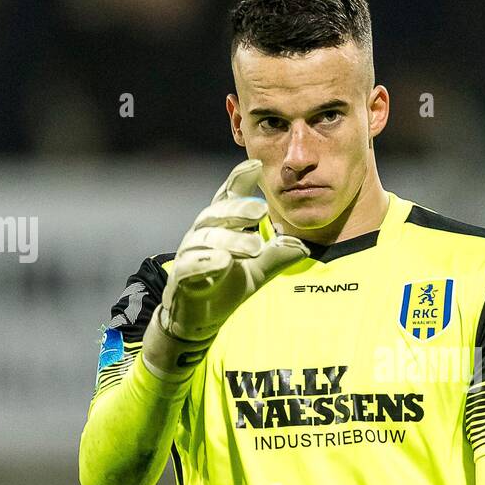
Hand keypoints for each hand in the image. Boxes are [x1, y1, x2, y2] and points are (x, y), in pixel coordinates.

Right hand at [141, 158, 308, 380]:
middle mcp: (203, 234)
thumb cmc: (226, 286)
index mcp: (221, 227)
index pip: (229, 197)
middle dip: (238, 209)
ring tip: (254, 246)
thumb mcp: (258, 271)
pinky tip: (222, 262)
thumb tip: (304, 245)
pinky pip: (190, 265)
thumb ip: (277, 257)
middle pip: (218, 213)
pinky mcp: (181, 277)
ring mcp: (190, 254)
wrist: (199, 320)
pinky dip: (205, 262)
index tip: (256, 164)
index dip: (239, 180)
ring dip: (230, 239)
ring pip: (206, 238)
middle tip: (261, 210)